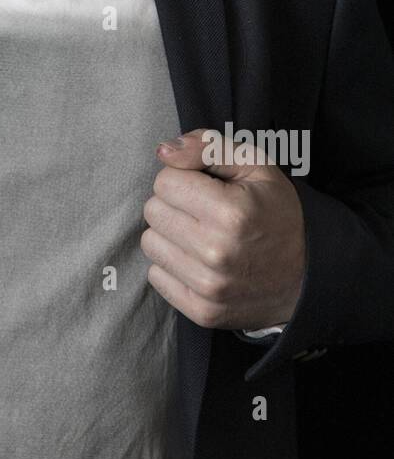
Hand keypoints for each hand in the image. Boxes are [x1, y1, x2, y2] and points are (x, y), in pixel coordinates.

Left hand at [141, 127, 305, 330]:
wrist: (308, 276)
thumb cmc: (278, 213)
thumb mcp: (256, 166)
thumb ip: (208, 147)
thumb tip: (163, 151)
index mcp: (231, 212)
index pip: (165, 181)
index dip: (184, 178)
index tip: (205, 188)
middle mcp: (217, 252)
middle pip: (153, 211)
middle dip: (174, 204)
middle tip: (203, 212)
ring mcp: (209, 286)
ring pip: (151, 243)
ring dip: (171, 235)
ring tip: (201, 235)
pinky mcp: (202, 311)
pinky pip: (156, 276)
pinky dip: (173, 265)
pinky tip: (199, 261)